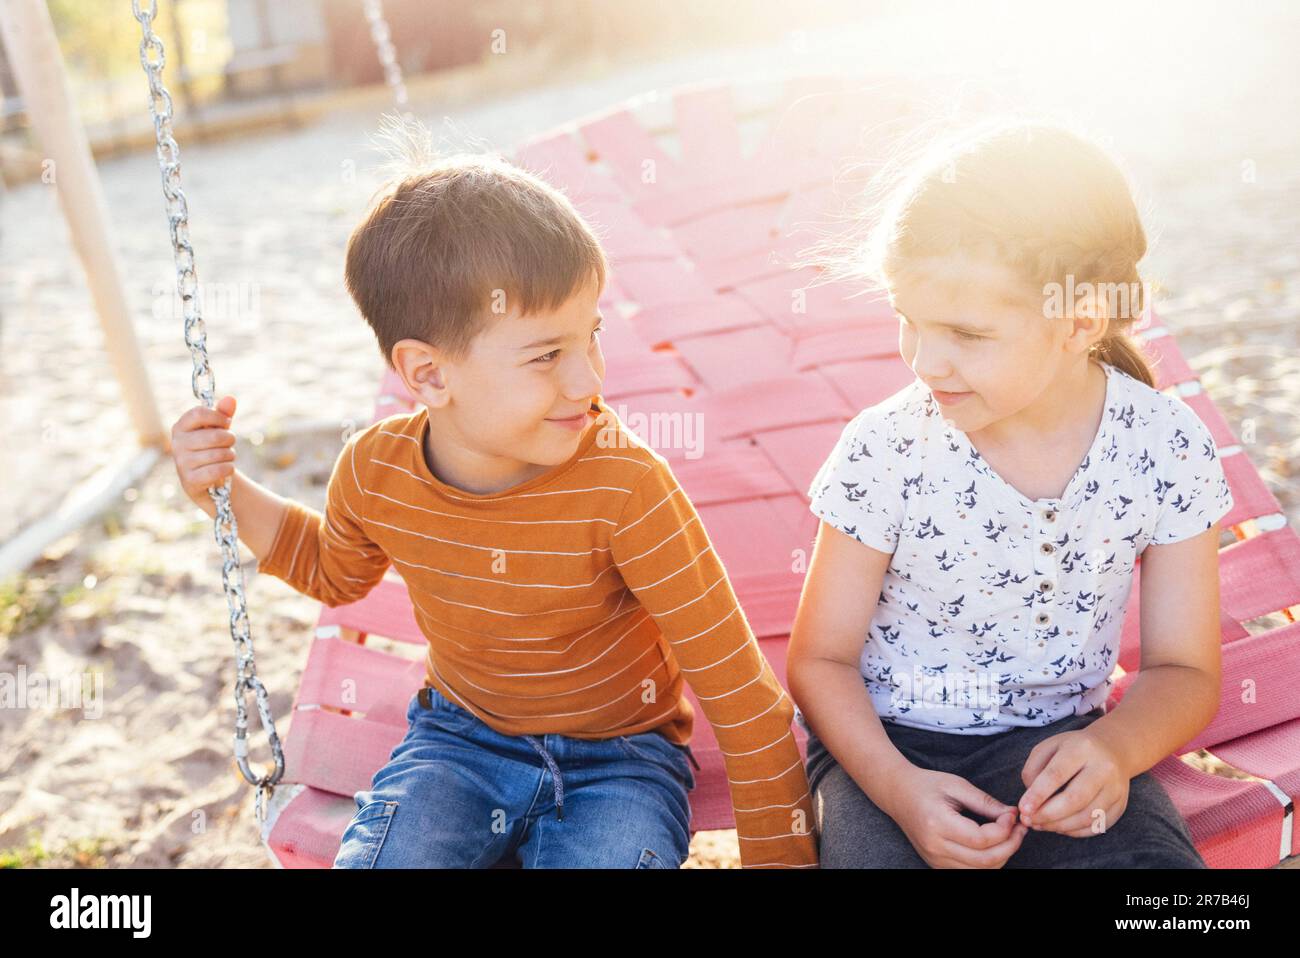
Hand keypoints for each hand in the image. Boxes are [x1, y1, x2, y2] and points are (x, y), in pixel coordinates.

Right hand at [171, 394, 238, 504]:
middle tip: (228, 444)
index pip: (199, 413)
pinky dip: (229, 469)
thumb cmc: (212, 449)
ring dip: (230, 456)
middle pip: (215, 436)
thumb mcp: (218, 429)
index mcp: (181, 427)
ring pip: (220, 454)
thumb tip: (230, 399)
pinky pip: (219, 470)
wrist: (207, 481)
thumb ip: (223, 414)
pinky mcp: (190, 480)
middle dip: (229, 440)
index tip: (226, 422)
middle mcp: (177, 444)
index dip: (218, 417)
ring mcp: (182, 462)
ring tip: (224, 458)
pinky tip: (225, 469)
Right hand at [889, 765, 1029, 867]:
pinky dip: (988, 862)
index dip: (1005, 829)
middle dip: (1010, 845)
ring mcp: (935, 859)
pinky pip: (971, 872)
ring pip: (981, 871)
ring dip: (1003, 856)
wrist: (897, 793)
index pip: (982, 838)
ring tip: (1011, 835)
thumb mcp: (957, 785)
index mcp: (937, 823)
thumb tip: (1013, 815)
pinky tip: (995, 844)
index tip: (1013, 814)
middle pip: (985, 860)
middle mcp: (935, 847)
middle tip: (1020, 827)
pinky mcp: (937, 865)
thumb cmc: (926, 784)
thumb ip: (985, 802)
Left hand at [1018, 729, 1129, 837]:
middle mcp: (1103, 768)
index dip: (1038, 794)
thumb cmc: (1072, 749)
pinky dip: (1074, 831)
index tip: (1023, 808)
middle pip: (1075, 799)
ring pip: (1086, 816)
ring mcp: (1116, 788)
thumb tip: (1032, 801)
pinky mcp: (1120, 805)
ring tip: (1039, 825)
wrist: (1112, 749)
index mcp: (1082, 748)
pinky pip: (1096, 826)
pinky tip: (1058, 827)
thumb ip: (1033, 770)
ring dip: (1059, 826)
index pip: (1057, 774)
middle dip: (1047, 814)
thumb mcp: (1048, 747)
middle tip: (1029, 820)